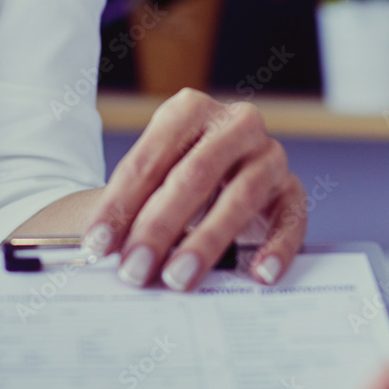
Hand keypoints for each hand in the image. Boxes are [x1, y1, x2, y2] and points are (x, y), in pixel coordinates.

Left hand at [80, 89, 305, 289]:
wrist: (205, 181)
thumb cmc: (167, 181)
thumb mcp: (144, 185)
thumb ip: (127, 210)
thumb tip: (102, 249)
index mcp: (187, 111)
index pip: (147, 160)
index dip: (119, 205)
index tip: (96, 244)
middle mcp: (234, 124)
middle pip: (193, 176)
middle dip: (159, 227)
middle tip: (134, 268)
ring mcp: (268, 154)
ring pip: (241, 196)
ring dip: (206, 242)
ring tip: (178, 277)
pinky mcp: (291, 188)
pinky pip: (291, 218)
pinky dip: (277, 247)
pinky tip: (259, 273)